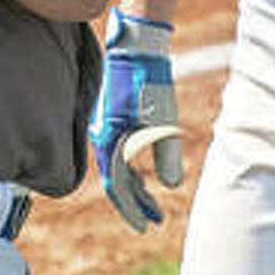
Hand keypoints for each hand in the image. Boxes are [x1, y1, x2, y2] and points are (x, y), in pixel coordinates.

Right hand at [88, 9, 182, 231]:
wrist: (136, 48)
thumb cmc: (149, 82)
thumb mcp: (163, 121)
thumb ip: (167, 155)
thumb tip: (172, 185)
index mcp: (110, 143)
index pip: (118, 189)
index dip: (133, 210)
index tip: (148, 225)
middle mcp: (102, 139)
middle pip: (117, 182)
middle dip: (137, 202)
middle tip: (156, 219)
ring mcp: (105, 128)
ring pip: (118, 168)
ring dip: (135, 187)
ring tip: (153, 201)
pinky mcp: (113, 119)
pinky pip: (119, 153)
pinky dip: (132, 168)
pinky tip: (145, 173)